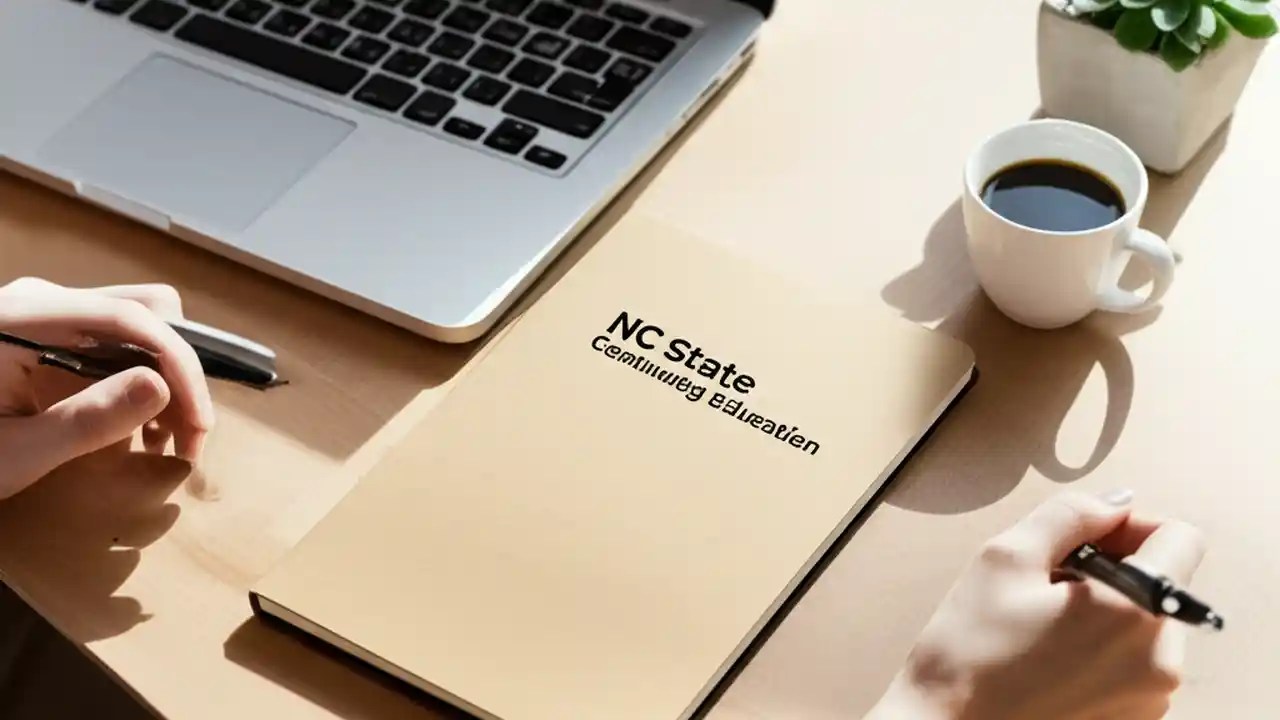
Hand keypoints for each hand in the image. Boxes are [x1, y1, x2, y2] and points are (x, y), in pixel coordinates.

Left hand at [0, 278, 214, 498]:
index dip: (178, 365)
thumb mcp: (14, 453)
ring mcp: (48, 316)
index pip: (130, 317)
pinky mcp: (52, 337)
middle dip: (178, 372)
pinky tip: (137, 428)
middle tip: (188, 437)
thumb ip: (85, 420)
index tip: (200, 423)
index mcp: (23, 318)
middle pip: (145, 311)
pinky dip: (141, 382)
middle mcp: (43, 302)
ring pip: (139, 327)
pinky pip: (116, 345)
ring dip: (166, 380)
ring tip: (166, 442)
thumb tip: (163, 388)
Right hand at [865, 489, 1206, 719]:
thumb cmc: (968, 656)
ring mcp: (1151, 700)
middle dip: (1110, 572)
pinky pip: (1132, 664)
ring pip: (1144, 624)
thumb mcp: (1004, 558)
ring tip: (1042, 627)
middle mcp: (1160, 662)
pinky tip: (1050, 657)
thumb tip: (1112, 504)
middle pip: (1160, 582)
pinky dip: (1100, 651)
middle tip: (1046, 587)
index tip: (1091, 537)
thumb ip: (1069, 515)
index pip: (1181, 537)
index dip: (1132, 525)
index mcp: (1136, 613)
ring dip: (1104, 613)